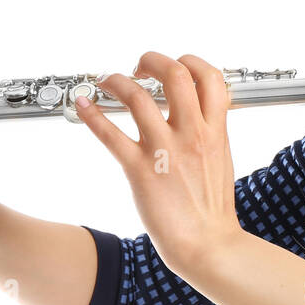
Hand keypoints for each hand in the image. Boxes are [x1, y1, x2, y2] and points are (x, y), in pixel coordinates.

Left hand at [72, 51, 243, 277]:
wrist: (208, 243)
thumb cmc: (212, 208)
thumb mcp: (221, 158)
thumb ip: (209, 132)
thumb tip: (198, 115)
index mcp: (215, 131)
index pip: (209, 77)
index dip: (190, 61)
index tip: (175, 65)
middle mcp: (191, 134)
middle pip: (175, 74)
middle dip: (152, 61)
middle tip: (139, 66)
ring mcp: (165, 150)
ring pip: (138, 97)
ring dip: (117, 81)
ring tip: (108, 80)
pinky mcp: (140, 170)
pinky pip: (111, 134)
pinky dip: (92, 114)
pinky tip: (83, 104)